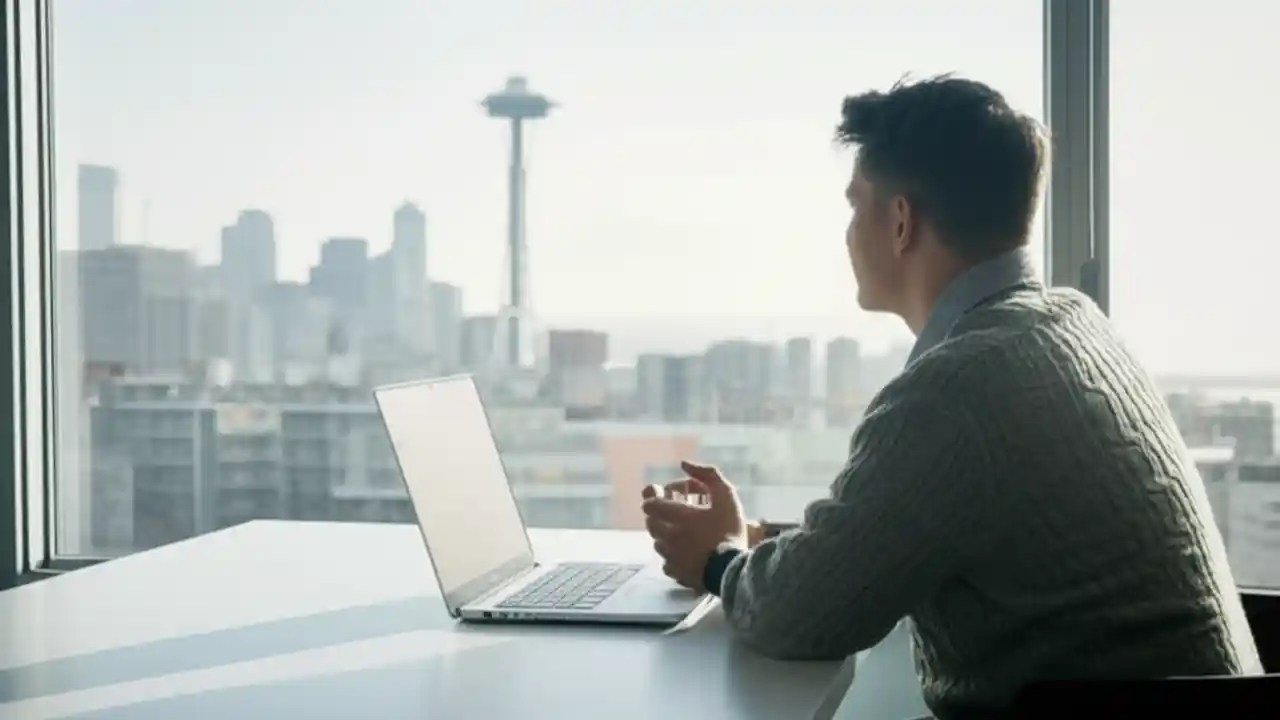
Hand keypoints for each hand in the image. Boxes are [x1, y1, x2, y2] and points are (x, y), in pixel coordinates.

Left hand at [640, 460, 746, 590]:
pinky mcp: (675, 573)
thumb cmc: (729, 531)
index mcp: (678, 516)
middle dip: (660, 516)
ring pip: (657, 542)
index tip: (666, 496)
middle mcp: (667, 536)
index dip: (654, 497)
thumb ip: (708, 475)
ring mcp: (669, 556)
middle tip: (676, 514)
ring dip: (666, 535)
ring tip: (683, 533)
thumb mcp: (726, 496)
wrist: (733, 571)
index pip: (649, 503)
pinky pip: (666, 562)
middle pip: (650, 522)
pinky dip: (672, 556)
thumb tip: (685, 463)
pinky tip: (687, 553)